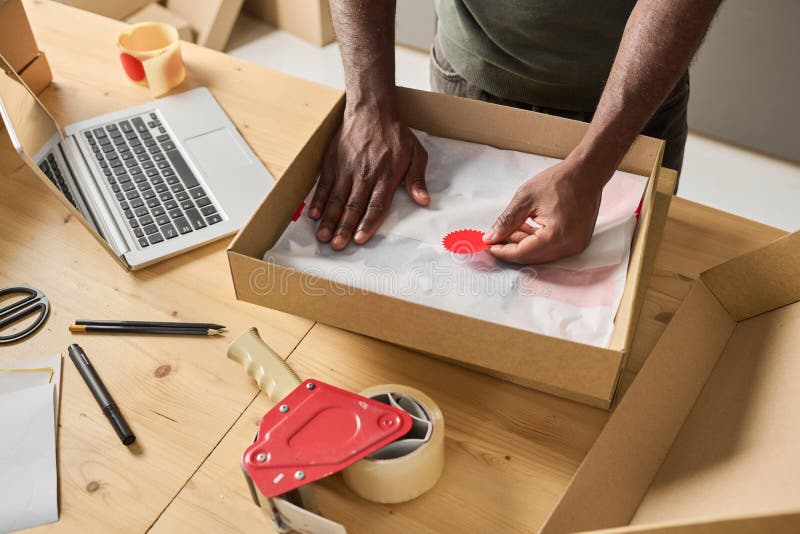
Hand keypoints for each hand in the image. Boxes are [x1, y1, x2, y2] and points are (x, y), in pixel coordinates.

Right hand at [309, 107, 428, 249]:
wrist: (371, 109)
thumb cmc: (395, 134)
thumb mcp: (416, 153)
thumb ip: (417, 179)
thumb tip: (423, 201)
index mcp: (386, 175)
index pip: (376, 205)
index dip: (367, 223)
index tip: (360, 239)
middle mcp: (364, 175)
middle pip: (353, 206)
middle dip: (345, 228)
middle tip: (337, 246)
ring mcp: (346, 169)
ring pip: (337, 199)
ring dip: (329, 219)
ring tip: (323, 237)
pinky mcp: (333, 163)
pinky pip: (324, 185)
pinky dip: (319, 200)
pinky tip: (315, 215)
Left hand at [482, 158, 604, 264]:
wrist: (587, 172)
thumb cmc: (561, 180)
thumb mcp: (525, 198)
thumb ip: (506, 221)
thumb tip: (491, 237)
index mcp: (557, 236)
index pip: (523, 253)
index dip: (503, 251)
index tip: (488, 245)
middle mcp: (569, 246)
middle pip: (532, 257)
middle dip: (511, 249)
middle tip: (495, 239)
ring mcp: (576, 245)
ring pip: (541, 254)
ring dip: (523, 246)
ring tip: (509, 230)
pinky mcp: (577, 241)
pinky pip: (551, 249)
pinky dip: (535, 242)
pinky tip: (524, 230)